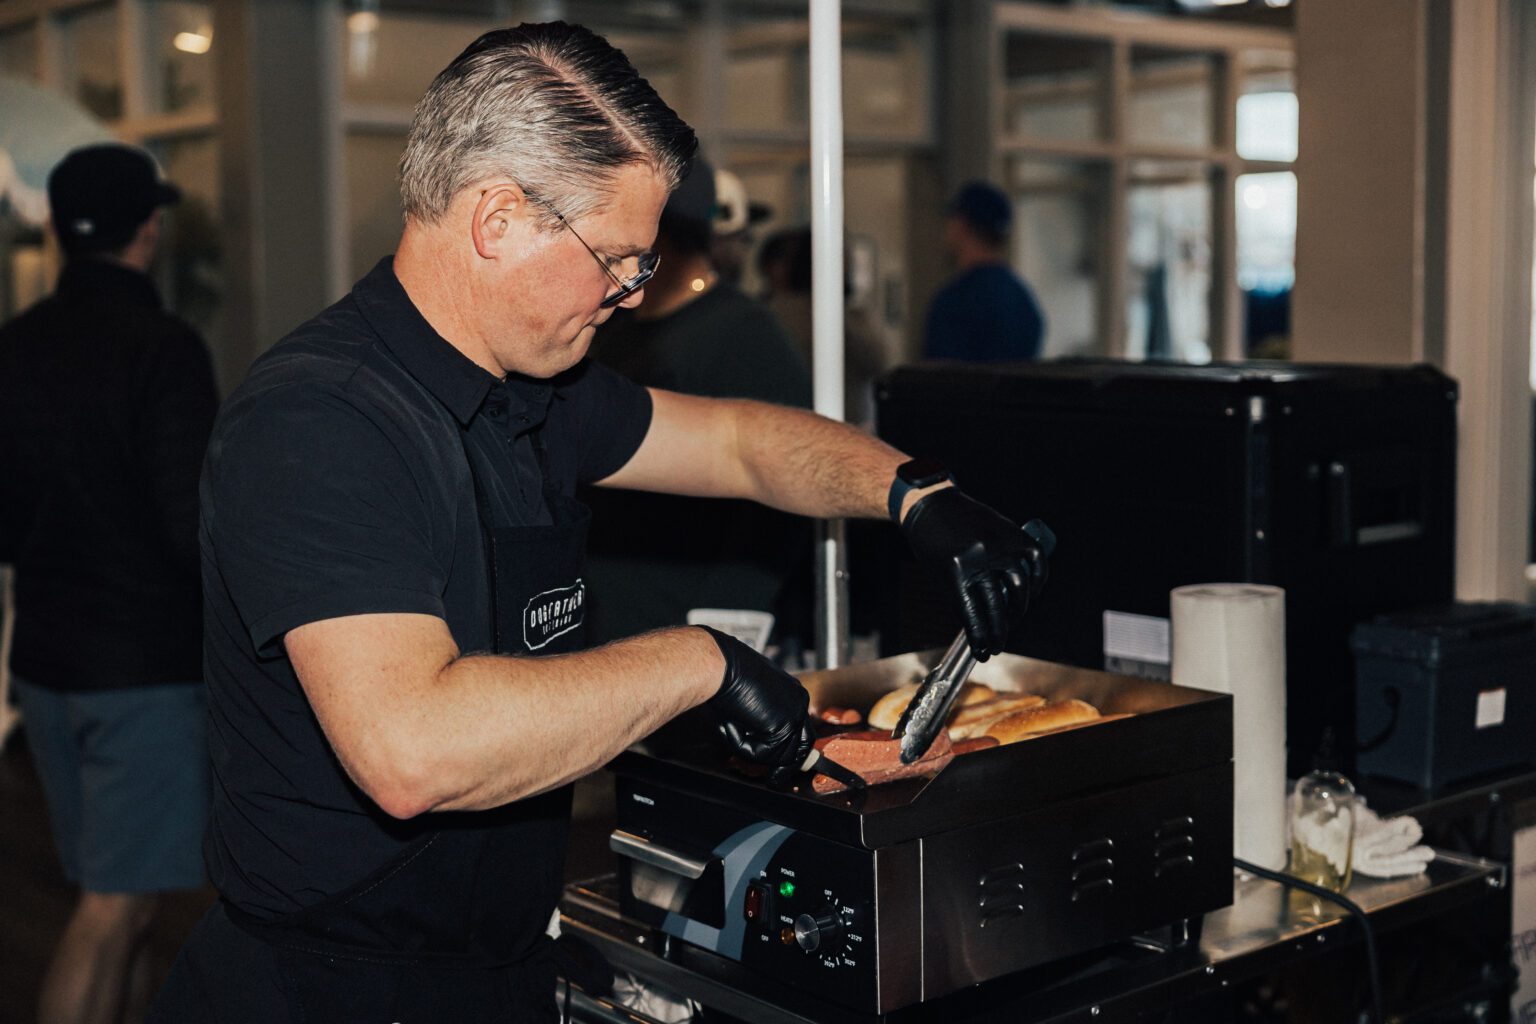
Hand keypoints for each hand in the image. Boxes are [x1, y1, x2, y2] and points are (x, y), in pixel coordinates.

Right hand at [698, 626, 814, 782]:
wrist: (720, 666)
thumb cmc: (725, 677)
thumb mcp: (748, 701)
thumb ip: (759, 723)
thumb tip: (759, 747)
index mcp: (792, 693)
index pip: (802, 731)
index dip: (792, 752)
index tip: (784, 767)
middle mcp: (799, 702)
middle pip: (801, 748)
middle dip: (785, 767)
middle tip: (774, 780)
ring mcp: (795, 714)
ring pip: (778, 755)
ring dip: (749, 750)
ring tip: (729, 727)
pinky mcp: (784, 726)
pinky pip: (763, 754)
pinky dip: (741, 746)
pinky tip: (731, 724)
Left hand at [900, 487, 1053, 659]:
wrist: (932, 503)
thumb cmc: (930, 541)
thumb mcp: (939, 574)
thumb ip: (961, 598)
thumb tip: (981, 626)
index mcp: (956, 569)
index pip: (972, 614)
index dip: (979, 638)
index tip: (983, 653)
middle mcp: (982, 556)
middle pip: (998, 605)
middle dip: (999, 631)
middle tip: (998, 645)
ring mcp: (1002, 543)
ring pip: (1021, 587)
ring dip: (1019, 609)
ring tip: (1013, 619)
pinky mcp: (1015, 533)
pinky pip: (1036, 563)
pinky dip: (1037, 581)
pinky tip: (1031, 593)